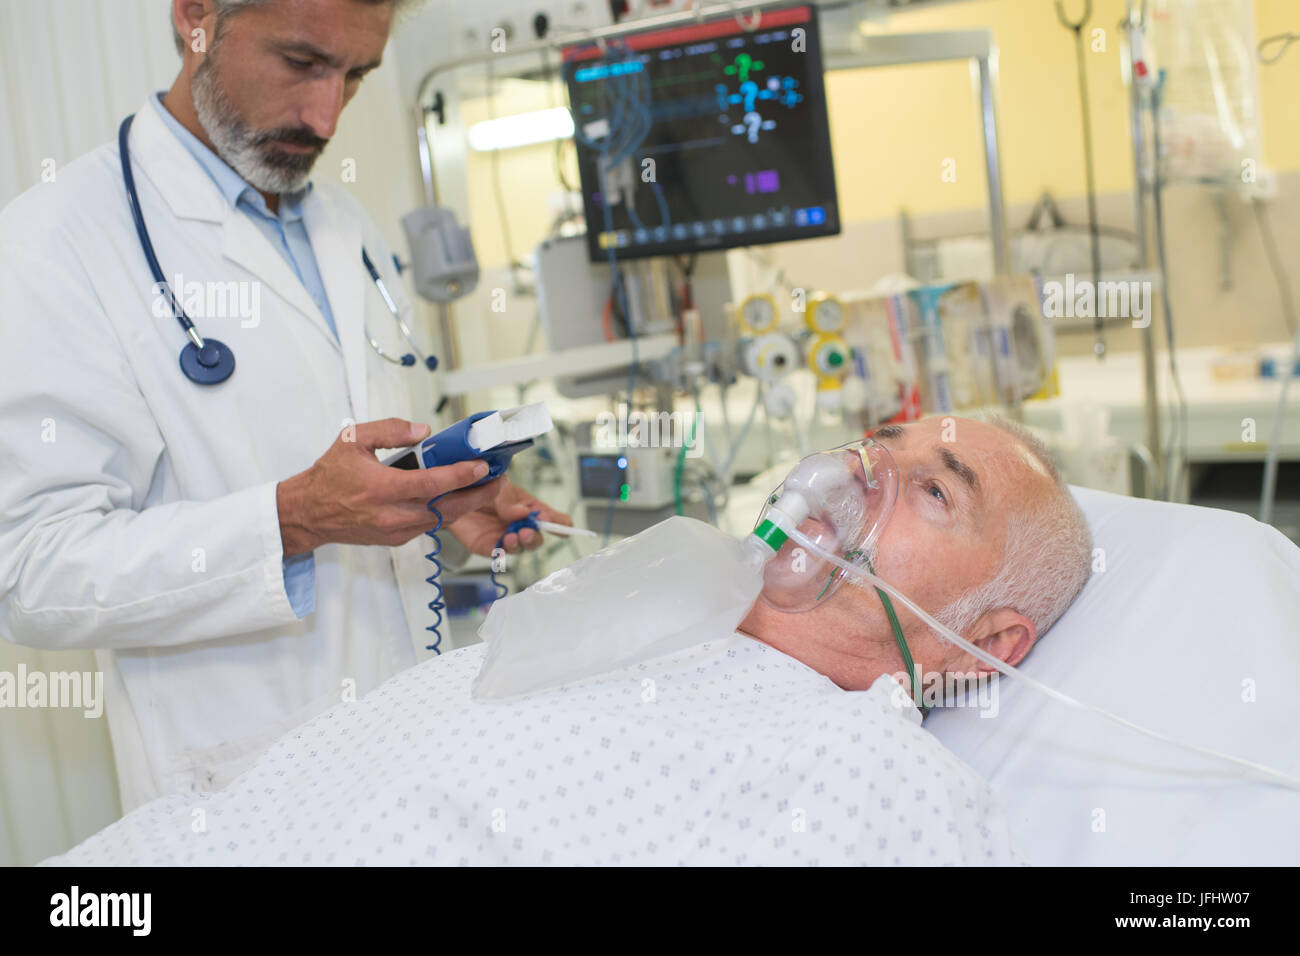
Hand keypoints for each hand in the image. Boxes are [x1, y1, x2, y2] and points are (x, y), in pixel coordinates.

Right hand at [276, 418, 504, 556]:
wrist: (308, 514)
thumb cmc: (329, 474)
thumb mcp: (352, 439)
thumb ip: (389, 430)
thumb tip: (423, 431)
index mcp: (382, 489)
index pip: (431, 484)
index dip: (461, 475)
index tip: (483, 466)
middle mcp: (393, 515)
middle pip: (447, 509)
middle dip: (478, 496)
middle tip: (499, 479)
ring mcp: (396, 531)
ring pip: (442, 520)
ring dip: (467, 505)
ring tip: (487, 486)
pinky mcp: (397, 540)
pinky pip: (430, 526)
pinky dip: (447, 512)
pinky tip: (460, 497)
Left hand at [446, 478, 572, 557]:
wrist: (453, 493)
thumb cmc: (482, 486)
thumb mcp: (498, 486)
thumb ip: (509, 501)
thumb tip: (523, 513)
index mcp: (530, 508)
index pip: (554, 519)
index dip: (560, 524)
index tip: (558, 525)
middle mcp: (522, 525)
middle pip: (537, 538)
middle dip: (535, 536)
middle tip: (527, 531)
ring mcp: (506, 537)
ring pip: (521, 548)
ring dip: (520, 544)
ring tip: (512, 536)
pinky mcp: (489, 546)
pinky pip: (499, 554)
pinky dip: (502, 551)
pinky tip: (502, 544)